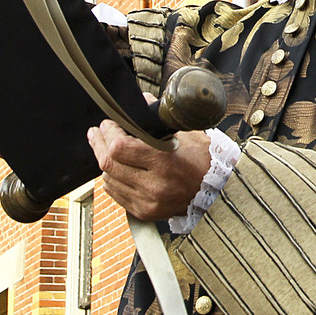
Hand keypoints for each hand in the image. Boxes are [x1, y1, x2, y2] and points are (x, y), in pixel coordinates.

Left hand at [88, 114, 211, 221]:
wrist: (218, 191)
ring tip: (107, 150)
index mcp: (164, 162)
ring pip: (109, 180)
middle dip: (99, 144)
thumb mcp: (185, 133)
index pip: (119, 147)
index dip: (108, 133)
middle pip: (109, 164)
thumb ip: (158, 117)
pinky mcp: (144, 212)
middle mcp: (154, 185)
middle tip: (97, 133)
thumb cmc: (203, 158)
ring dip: (106, 163)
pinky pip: (116, 194)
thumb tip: (139, 102)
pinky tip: (117, 169)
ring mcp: (148, 202)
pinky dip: (113, 179)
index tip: (108, 123)